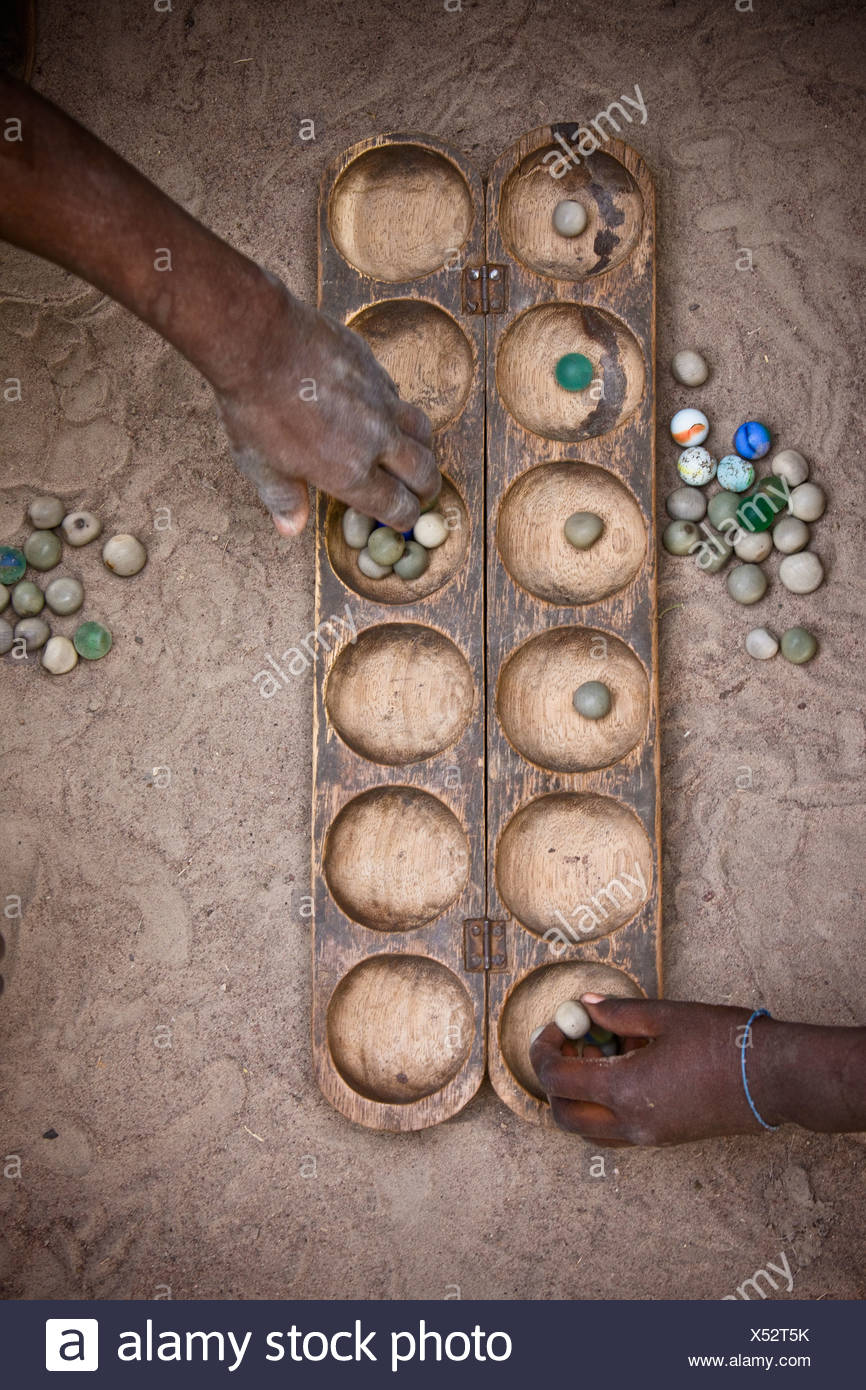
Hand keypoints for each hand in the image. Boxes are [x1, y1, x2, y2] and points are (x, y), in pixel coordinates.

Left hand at [215, 284, 437, 536]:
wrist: (260, 343)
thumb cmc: (256, 408)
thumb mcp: (260, 464)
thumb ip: (283, 499)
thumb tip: (291, 528)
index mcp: (351, 473)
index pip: (397, 506)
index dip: (403, 518)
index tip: (401, 518)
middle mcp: (377, 439)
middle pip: (423, 472)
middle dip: (424, 489)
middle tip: (419, 494)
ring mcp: (381, 401)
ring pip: (422, 430)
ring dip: (421, 449)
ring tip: (411, 454)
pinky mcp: (375, 369)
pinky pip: (398, 396)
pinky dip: (397, 411)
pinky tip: (379, 411)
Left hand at [530, 995, 776, 1146]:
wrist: (775, 1078)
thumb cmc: (725, 1043)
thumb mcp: (666, 1016)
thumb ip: (618, 1013)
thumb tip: (585, 1006)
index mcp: (626, 1090)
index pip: (558, 1080)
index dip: (543, 1051)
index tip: (554, 1027)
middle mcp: (632, 1122)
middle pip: (565, 1115)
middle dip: (555, 1079)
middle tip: (568, 1043)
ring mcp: (650, 1136)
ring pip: (589, 1129)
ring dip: (578, 1096)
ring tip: (599, 1053)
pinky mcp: (667, 1138)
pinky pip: (617, 1131)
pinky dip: (604, 1105)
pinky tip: (626, 1067)